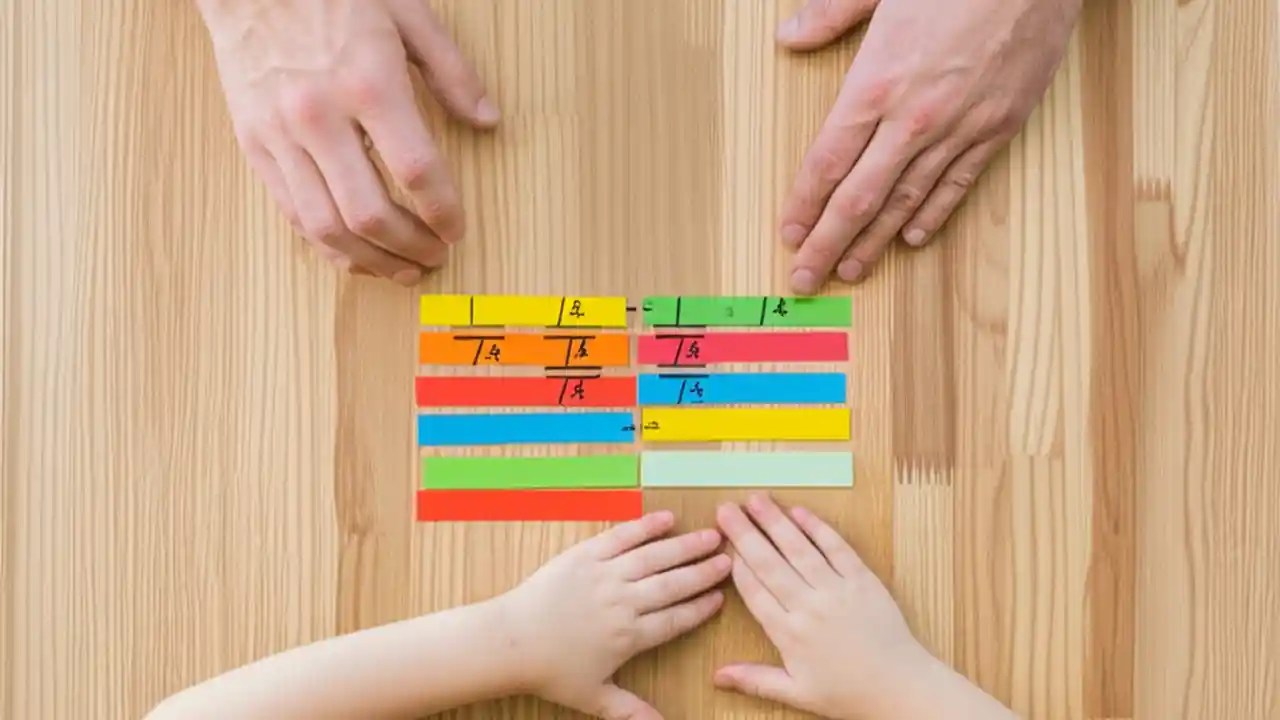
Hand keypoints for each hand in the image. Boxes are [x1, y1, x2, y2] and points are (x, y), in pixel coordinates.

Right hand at [197, 0, 498, 283]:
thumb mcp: (406, 13)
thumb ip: (452, 72)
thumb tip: (488, 120)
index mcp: (367, 82)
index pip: (416, 171)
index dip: (444, 212)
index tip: (458, 228)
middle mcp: (319, 115)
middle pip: (369, 213)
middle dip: (411, 247)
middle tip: (435, 257)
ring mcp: (280, 135)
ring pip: (326, 226)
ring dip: (370, 260)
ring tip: (401, 269)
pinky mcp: (253, 145)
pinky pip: (293, 213)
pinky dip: (327, 245)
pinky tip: (355, 254)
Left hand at [501, 511, 730, 719]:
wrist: (510, 642)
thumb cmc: (550, 671)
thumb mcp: (593, 697)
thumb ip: (630, 712)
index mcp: (630, 636)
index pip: (676, 619)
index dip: (701, 607)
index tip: (722, 597)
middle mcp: (624, 603)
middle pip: (674, 584)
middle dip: (704, 572)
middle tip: (728, 561)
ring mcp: (605, 576)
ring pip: (655, 557)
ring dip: (686, 546)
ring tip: (711, 536)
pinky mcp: (586, 555)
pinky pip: (622, 536)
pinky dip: (646, 526)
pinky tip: (667, 518)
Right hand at [715, 496, 1015, 718]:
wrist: (900, 688)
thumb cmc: (849, 693)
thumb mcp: (797, 693)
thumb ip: (756, 680)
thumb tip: (718, 676)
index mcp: (789, 634)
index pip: (754, 591)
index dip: (736, 565)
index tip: (722, 543)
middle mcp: (809, 607)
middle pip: (769, 563)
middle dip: (745, 534)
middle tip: (726, 509)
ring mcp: (836, 590)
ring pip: (799, 549)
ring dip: (776, 522)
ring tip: (756, 500)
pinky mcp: (862, 580)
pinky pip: (836, 548)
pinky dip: (818, 528)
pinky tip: (800, 511)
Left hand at [777, 0, 1080, 291]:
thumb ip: (830, 14)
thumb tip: (789, 36)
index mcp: (876, 84)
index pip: (827, 163)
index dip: (804, 205)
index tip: (789, 234)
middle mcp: (913, 119)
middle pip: (859, 198)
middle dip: (827, 244)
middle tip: (806, 278)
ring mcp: (959, 128)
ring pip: (907, 200)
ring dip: (876, 241)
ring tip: (851, 270)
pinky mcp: (1000, 126)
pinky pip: (959, 183)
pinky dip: (934, 214)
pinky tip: (914, 239)